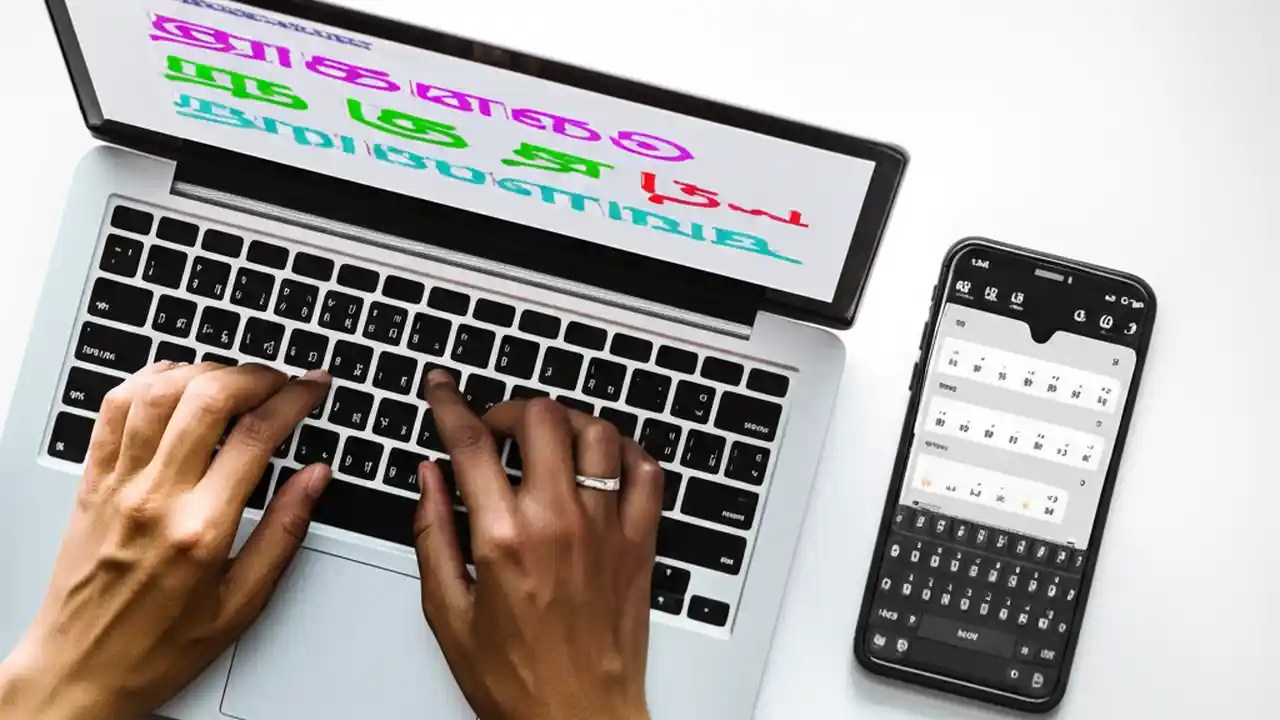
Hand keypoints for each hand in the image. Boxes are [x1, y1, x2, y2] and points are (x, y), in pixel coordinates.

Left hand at [0, 362, 332, 719]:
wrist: (78, 671)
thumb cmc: (157, 648)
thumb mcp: (241, 604)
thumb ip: (284, 532)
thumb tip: (315, 479)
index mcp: (201, 530)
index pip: (257, 436)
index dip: (295, 398)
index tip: (313, 387)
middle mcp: (156, 498)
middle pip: (208, 398)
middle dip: (255, 375)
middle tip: (280, 380)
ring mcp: (117, 485)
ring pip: (159, 391)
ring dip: (205, 371)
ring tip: (234, 379)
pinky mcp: (91, 482)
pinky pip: (114, 409)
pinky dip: (148, 380)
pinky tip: (175, 382)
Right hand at [415, 371, 663, 719]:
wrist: (579, 719)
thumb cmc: (516, 680)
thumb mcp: (448, 613)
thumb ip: (433, 534)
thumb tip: (429, 477)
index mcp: (502, 539)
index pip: (471, 442)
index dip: (450, 402)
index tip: (441, 388)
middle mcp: (559, 523)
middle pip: (540, 418)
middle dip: (509, 408)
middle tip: (495, 426)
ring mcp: (605, 528)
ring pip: (596, 432)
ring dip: (566, 420)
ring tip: (546, 436)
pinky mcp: (639, 541)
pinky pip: (645, 471)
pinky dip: (625, 450)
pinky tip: (601, 458)